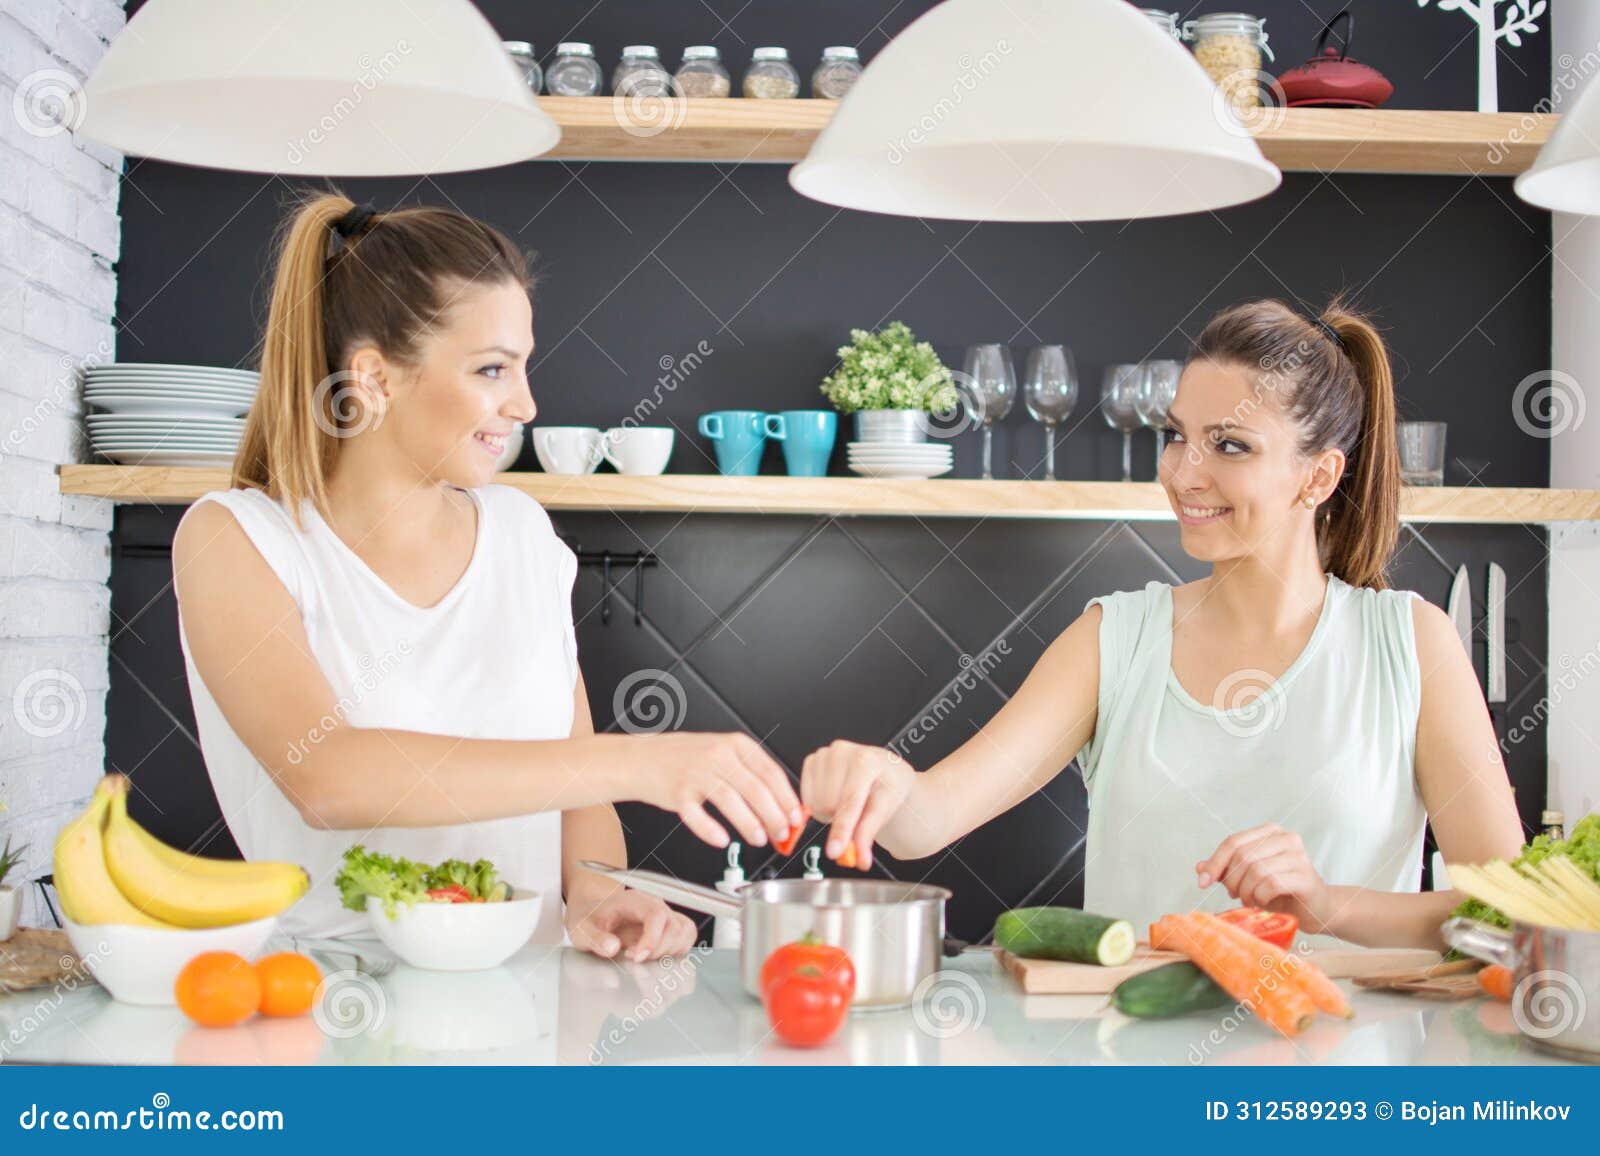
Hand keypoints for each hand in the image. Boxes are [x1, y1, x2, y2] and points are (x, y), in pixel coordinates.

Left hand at [567, 887, 697, 962]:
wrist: (593, 911)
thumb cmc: (589, 917)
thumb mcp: (581, 928)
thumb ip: (595, 938)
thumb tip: (612, 947)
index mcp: (635, 900)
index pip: (657, 915)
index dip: (652, 939)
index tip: (636, 957)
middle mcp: (655, 905)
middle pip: (675, 927)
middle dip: (657, 951)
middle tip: (633, 958)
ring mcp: (665, 915)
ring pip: (685, 933)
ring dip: (669, 952)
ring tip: (645, 958)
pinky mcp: (669, 927)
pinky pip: (687, 937)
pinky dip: (677, 951)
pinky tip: (657, 958)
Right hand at [628, 731, 802, 849]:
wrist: (642, 758)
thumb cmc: (685, 758)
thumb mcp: (723, 753)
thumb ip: (751, 773)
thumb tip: (780, 803)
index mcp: (735, 744)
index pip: (770, 772)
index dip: (787, 798)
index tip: (796, 816)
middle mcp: (717, 755)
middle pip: (755, 788)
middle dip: (774, 815)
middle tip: (782, 832)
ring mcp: (696, 773)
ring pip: (731, 801)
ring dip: (749, 824)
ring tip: (759, 838)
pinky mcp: (677, 792)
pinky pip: (697, 815)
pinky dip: (710, 830)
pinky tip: (721, 840)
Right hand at [800, 740, 915, 869]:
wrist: (884, 771)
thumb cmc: (887, 785)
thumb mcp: (886, 809)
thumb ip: (868, 834)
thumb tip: (859, 858)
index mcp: (866, 760)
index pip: (849, 802)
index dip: (841, 830)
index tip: (835, 851)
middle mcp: (842, 752)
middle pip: (829, 805)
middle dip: (840, 819)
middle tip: (856, 813)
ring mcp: (824, 754)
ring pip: (815, 803)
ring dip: (829, 812)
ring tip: (846, 803)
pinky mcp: (811, 761)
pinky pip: (806, 798)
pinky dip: (819, 804)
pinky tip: (834, 796)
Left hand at [1196, 823, 1331, 932]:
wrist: (1318, 908)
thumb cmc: (1281, 891)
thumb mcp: (1248, 879)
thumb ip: (1226, 870)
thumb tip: (1199, 868)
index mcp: (1269, 832)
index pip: (1233, 842)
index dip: (1214, 862)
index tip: (1202, 882)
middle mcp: (1286, 837)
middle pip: (1242, 856)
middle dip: (1232, 880)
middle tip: (1235, 896)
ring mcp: (1298, 855)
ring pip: (1256, 870)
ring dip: (1246, 891)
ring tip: (1250, 900)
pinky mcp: (1305, 875)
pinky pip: (1271, 883)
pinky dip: (1260, 896)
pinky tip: (1263, 902)